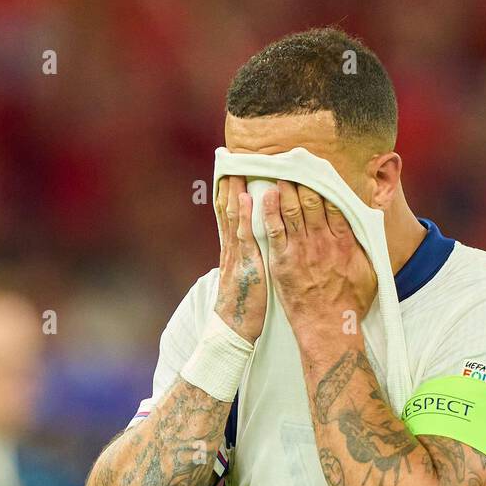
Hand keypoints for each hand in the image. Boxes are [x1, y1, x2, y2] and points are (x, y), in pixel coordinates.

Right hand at [214, 175, 266, 342]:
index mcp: (233, 249)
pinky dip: (242, 214)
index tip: (231, 171)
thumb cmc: (246, 304)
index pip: (229, 214)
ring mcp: (236, 254)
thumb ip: (251, 256)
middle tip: (230, 158)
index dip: (229, 192)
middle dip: (228, 183)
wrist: (234, 327)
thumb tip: (259, 243)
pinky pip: (244, 235)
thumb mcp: (248, 274)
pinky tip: (245, 197)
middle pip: (227, 209)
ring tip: (236, 167)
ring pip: (232, 216)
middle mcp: (231, 247)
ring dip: (233, 190)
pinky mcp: (245, 263)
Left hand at [262, 182, 376, 336]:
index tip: (319, 173)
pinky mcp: (283, 260)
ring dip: (286, 188)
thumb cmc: (350, 306)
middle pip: (313, 199)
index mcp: (345, 241)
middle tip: (295, 167)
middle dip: (304, 180)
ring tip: (279, 175)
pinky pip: (274, 228)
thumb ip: (366, 249)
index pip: (334, 203)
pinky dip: (270, 209)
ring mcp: (302, 249)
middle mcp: (324, 240)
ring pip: (293, 208)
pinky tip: (266, 196)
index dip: (325, 184)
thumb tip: (369, 233)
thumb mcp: (370, 274)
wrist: (329, 329)